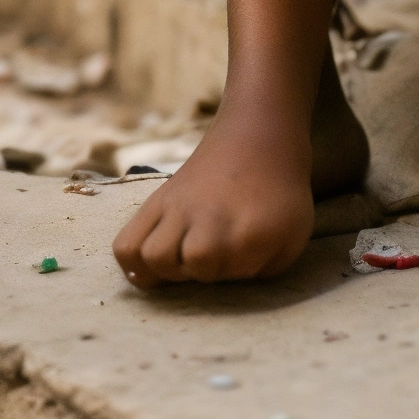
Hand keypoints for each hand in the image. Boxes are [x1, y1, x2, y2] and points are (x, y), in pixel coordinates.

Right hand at [112, 112, 315, 285]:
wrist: (257, 139)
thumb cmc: (279, 195)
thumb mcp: (293, 234)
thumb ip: (264, 268)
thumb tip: (220, 280)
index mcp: (250, 227)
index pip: (229, 274)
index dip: (237, 271)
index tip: (247, 250)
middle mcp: (211, 215)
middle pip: (192, 263)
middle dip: (202, 273)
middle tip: (213, 257)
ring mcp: (180, 206)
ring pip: (152, 255)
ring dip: (166, 269)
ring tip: (181, 260)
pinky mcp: (158, 201)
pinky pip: (125, 244)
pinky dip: (133, 263)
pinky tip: (152, 264)